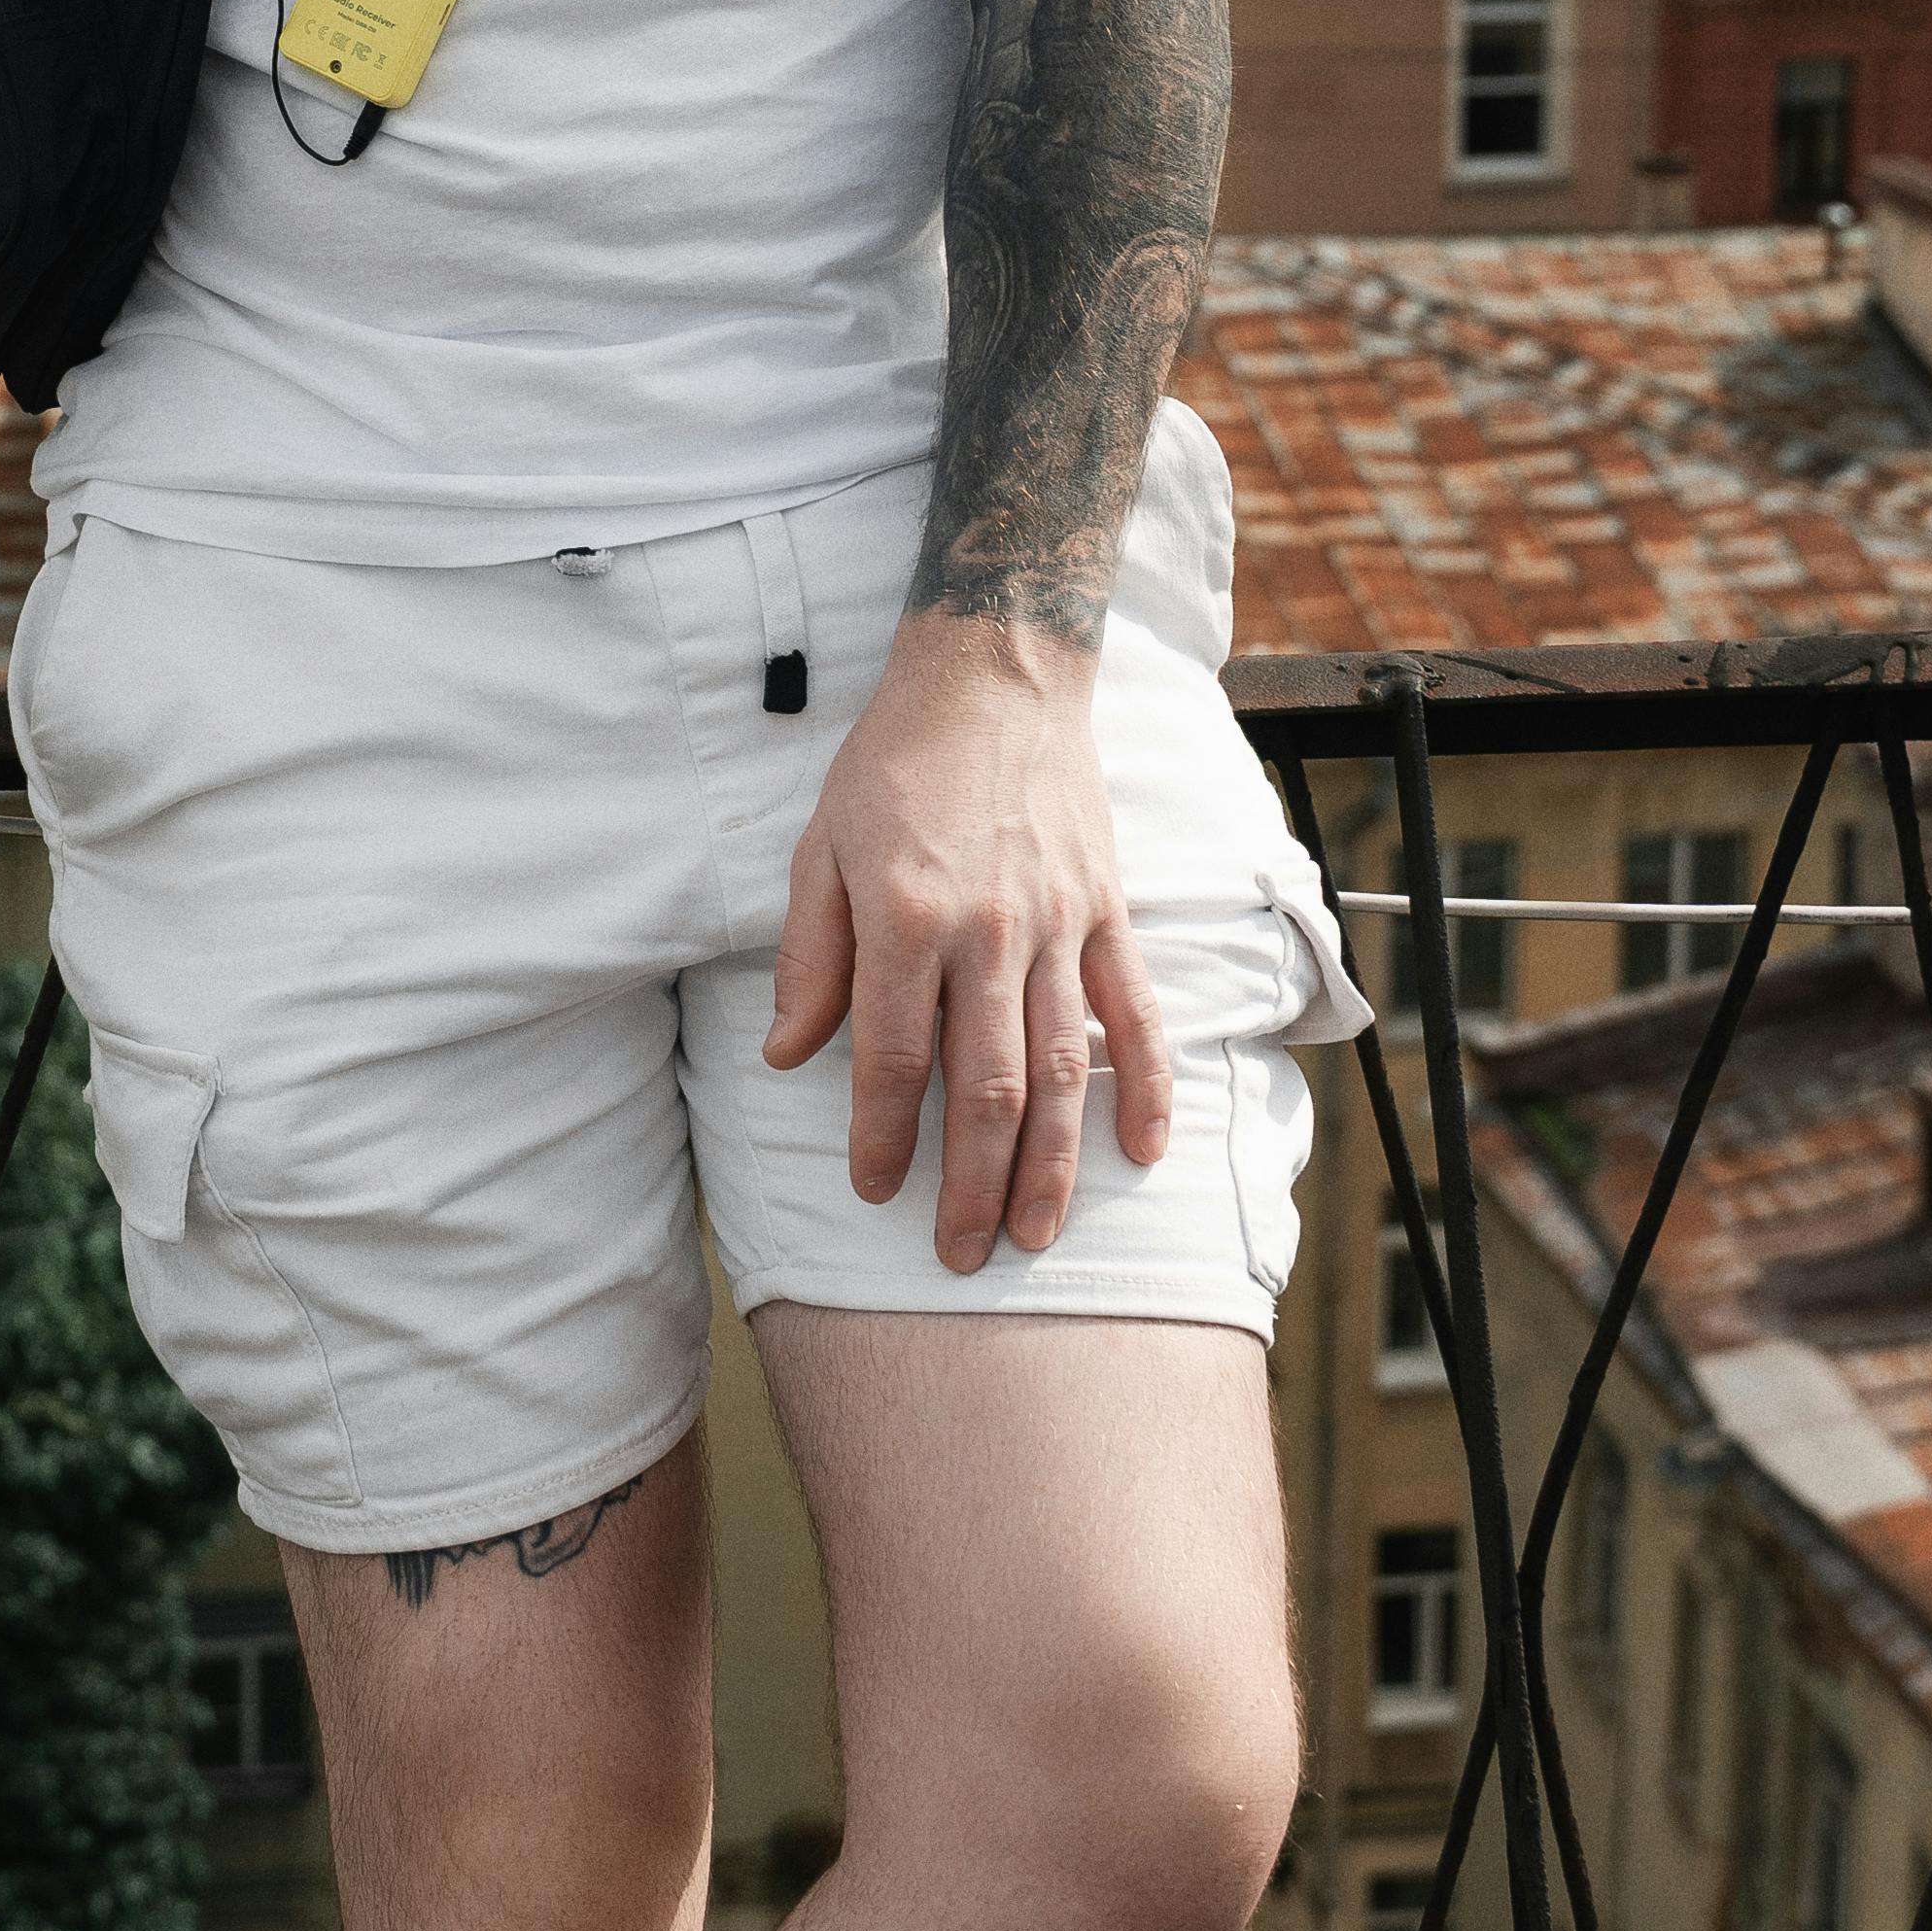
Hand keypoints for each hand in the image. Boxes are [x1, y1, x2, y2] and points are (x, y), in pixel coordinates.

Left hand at [759, 613, 1171, 1270]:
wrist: (994, 675)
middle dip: (971, 1184)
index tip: (875, 1191)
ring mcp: (1057, 924)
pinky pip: (1135, 1013)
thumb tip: (787, 1056)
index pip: (892, 1059)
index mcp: (905, 917)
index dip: (882, 1136)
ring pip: (1060, 1068)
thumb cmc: (893, 762)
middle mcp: (987, 931)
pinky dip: (1145, 1086)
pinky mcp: (1106, 910)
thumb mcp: (820, 849)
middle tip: (959, 1254)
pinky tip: (1141, 1153)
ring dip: (1051, 1163)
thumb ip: (809, 959)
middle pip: (985, 1086)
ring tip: (1035, 1235)